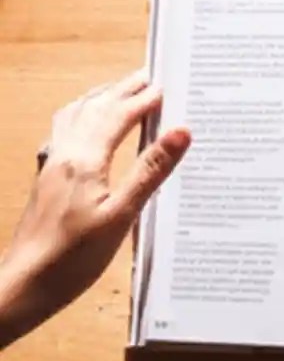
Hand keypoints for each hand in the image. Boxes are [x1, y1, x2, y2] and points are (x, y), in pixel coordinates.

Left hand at [0, 70, 190, 346]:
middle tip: (147, 77)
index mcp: (84, 161)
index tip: (166, 87)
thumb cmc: (74, 257)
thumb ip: (151, 170)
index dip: (143, 101)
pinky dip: (79, 118)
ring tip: (117, 90)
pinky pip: (61, 134)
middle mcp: (63, 156)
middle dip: (121, 91)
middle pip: (94, 110)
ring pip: (73, 118)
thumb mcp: (122, 215)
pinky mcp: (46, 181)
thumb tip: (180, 132)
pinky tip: (80, 127)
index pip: (118, 117)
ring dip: (98, 99)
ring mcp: (50, 167)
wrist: (26, 283)